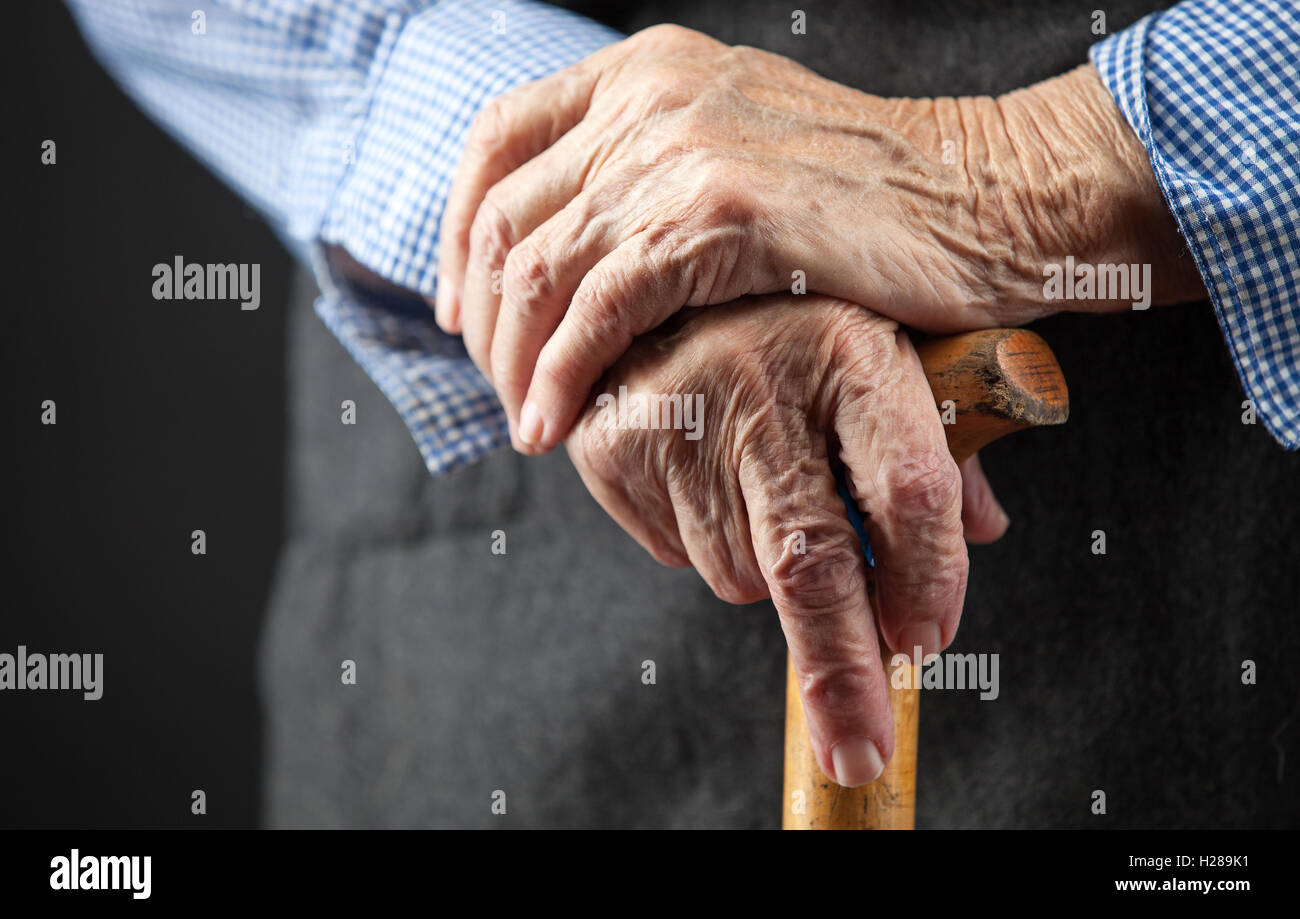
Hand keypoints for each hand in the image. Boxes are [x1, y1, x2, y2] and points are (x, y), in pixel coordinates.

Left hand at [434, 25, 1203, 451]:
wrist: (985, 198)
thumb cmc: (868, 201)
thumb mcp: (739, 153)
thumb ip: (651, 178)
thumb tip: (571, 253)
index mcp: (646, 71)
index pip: (497, 140)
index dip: (456, 232)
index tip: (460, 308)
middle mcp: (650, 96)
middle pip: (504, 215)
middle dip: (484, 320)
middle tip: (500, 387)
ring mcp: (683, 149)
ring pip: (538, 268)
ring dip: (515, 362)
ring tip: (528, 423)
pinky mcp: (721, 215)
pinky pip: (599, 308)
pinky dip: (563, 375)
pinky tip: (558, 425)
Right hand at [562, 293, 1005, 785]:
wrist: (652, 273)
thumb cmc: (795, 316)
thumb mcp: (884, 350)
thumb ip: (939, 442)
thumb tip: (985, 531)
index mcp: (850, 344)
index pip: (906, 487)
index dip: (926, 579)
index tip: (928, 641)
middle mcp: (758, 373)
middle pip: (811, 561)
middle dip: (841, 672)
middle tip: (859, 749)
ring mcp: (675, 413)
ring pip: (741, 573)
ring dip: (769, 566)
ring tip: (764, 480)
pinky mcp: (613, 448)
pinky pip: (679, 557)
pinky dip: (707, 542)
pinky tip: (710, 474)